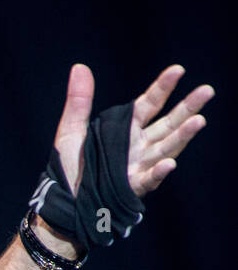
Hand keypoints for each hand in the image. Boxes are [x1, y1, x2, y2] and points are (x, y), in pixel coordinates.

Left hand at [52, 62, 213, 197]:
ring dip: (182, 136)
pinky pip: (147, 180)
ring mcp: (137, 167)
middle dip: (187, 108)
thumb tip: (80, 67)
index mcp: (125, 130)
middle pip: (168, 124)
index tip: (178, 70)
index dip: (163, 87)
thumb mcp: (70, 130)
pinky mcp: (130, 189)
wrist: (62, 202)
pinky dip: (158, 173)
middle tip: (207, 90)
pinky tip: (170, 163)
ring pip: (165, 149)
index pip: (149, 104)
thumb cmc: (67, 168)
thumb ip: (79, 101)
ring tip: (200, 121)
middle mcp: (137, 147)